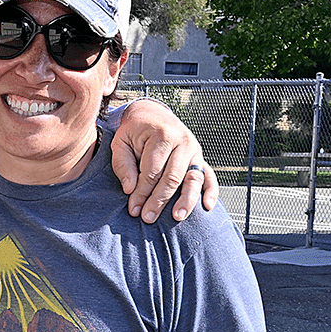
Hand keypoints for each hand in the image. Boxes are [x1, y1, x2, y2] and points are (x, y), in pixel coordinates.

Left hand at [110, 99, 218, 222]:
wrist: (151, 114)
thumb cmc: (134, 130)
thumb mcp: (120, 143)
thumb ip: (123, 165)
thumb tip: (130, 189)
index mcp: (162, 135)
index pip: (152, 171)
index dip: (142, 193)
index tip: (133, 208)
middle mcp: (182, 141)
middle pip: (172, 178)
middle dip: (159, 200)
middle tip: (148, 217)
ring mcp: (194, 150)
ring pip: (193, 179)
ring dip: (186, 200)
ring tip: (177, 217)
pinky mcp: (200, 158)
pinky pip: (209, 176)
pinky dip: (210, 191)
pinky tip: (207, 206)